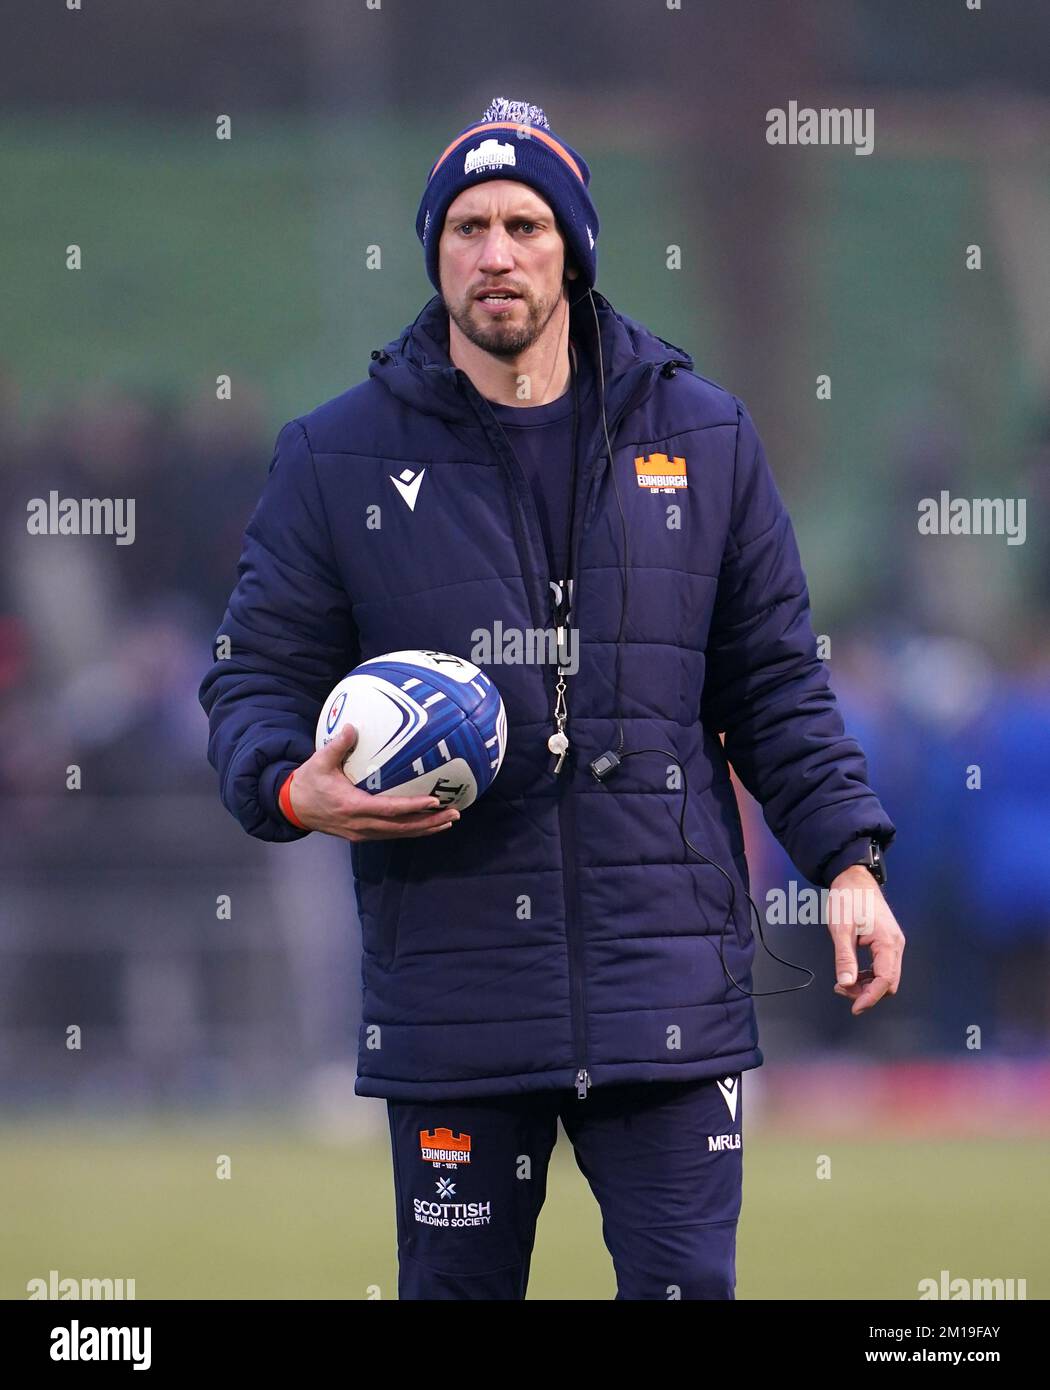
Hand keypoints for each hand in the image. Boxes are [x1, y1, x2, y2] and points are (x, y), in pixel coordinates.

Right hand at [287, 722, 459, 841]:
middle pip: (401, 828)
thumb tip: (354, 727)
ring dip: (425, 829)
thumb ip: (337, 745)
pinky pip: (391, 834)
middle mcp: (360, 824)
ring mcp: (361, 833)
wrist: (292, 808)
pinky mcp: (361, 834)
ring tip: (449, 821)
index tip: (434, 802)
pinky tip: (427, 825)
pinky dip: (411, 831)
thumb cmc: (308, 783)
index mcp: (352, 806)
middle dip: (429, 823)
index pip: (389, 809)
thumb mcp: (319, 762)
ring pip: (399, 834)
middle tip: (453, 814)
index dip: (413, 807)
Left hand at [825, 864, 904, 1014]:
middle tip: (842, 990)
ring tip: (843, 983)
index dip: (870, 997)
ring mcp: (893, 943)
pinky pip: (882, 967)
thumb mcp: (841, 929)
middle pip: (888, 982)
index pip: (885, 980)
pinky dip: (868, 975)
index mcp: (888, 942)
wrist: (853, 878)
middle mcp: (895, 945)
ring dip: (866, 985)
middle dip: (867, 992)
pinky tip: (853, 973)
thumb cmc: (848, 898)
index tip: (855, 1007)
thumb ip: (845, 958)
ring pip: (885, 976)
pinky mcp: (886, 942)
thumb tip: (846, 983)